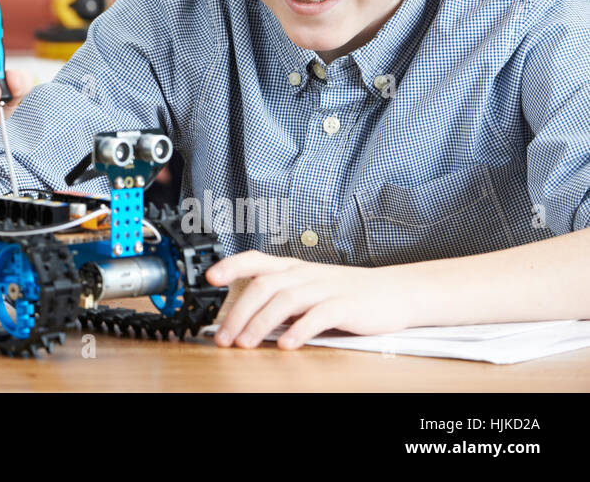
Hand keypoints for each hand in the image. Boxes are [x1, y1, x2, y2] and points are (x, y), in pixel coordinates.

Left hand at [205, 251, 416, 349]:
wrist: (395, 292)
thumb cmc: (346, 292)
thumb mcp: (308, 287)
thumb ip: (280, 296)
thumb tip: (245, 318)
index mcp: (293, 268)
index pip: (256, 260)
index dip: (231, 265)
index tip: (209, 278)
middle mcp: (305, 274)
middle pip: (264, 286)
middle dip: (239, 312)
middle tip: (224, 337)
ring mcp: (325, 288)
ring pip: (285, 299)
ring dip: (261, 323)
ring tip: (246, 343)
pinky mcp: (346, 306)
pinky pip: (319, 316)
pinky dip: (300, 329)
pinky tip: (287, 345)